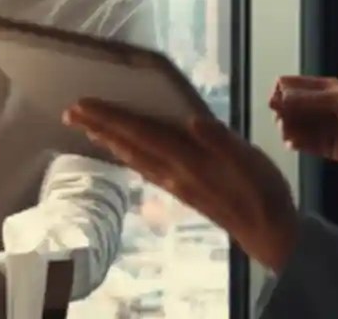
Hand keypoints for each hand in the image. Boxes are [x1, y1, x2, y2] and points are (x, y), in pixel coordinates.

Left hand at [64, 101, 298, 271]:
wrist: (268, 233)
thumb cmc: (263, 191)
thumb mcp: (250, 161)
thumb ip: (223, 141)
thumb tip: (193, 121)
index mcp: (188, 160)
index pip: (142, 133)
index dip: (112, 117)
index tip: (84, 104)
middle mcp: (174, 173)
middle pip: (129, 145)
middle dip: (99, 127)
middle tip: (69, 113)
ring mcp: (175, 184)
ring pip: (133, 158)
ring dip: (109, 141)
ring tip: (88, 129)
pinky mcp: (182, 191)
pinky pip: (145, 169)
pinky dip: (128, 156)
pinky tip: (125, 153)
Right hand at [270, 75, 337, 175]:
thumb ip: (310, 99)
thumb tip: (280, 96)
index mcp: (326, 88)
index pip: (293, 84)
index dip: (281, 92)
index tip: (276, 103)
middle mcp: (321, 105)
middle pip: (290, 105)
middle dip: (283, 112)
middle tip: (283, 120)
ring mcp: (322, 126)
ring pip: (294, 124)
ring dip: (287, 128)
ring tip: (290, 135)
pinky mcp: (324, 146)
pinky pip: (303, 142)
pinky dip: (295, 142)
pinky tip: (293, 144)